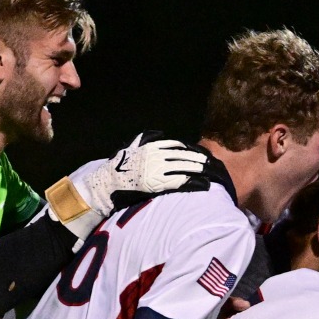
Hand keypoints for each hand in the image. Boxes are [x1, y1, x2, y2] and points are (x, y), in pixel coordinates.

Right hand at [47, 134, 206, 237]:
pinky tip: (203, 184)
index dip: (190, 149)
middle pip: (183, 156)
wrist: (106, 184)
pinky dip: (192, 182)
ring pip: (183, 167)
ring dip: (199, 170)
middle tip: (213, 163)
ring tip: (211, 172)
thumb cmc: (118, 169)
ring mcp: (156, 169)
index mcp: (150, 147)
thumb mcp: (131, 148)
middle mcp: (154, 156)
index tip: (201, 153)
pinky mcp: (156, 183)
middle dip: (199, 159)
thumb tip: (158, 134)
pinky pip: (179, 181)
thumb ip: (145, 141)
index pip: (176, 146)